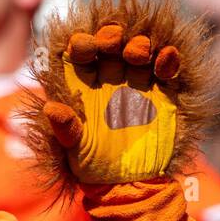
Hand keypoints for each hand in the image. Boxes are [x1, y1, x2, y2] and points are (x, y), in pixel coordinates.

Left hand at [43, 25, 179, 183]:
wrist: (128, 183)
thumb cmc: (91, 164)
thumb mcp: (73, 148)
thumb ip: (64, 129)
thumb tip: (51, 109)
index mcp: (83, 83)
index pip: (80, 53)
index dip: (81, 44)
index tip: (82, 45)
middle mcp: (110, 77)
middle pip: (110, 45)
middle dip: (110, 37)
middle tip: (112, 42)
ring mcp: (138, 82)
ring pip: (140, 51)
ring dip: (139, 44)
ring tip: (136, 52)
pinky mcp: (165, 92)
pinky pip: (168, 69)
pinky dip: (169, 60)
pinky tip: (166, 58)